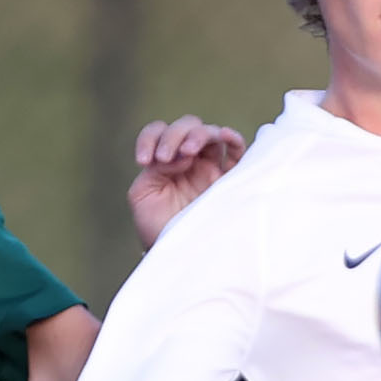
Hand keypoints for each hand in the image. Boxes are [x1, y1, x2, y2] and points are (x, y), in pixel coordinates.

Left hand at [129, 116, 245, 249]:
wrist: (176, 253)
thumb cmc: (157, 226)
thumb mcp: (143, 194)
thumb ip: (155, 169)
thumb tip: (183, 156)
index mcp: (164, 160)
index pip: (159, 131)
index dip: (150, 138)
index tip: (143, 161)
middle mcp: (188, 159)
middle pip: (187, 127)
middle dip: (175, 136)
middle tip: (165, 157)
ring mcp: (209, 167)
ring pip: (210, 134)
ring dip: (198, 136)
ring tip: (188, 152)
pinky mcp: (228, 179)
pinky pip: (237, 152)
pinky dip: (233, 139)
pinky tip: (226, 136)